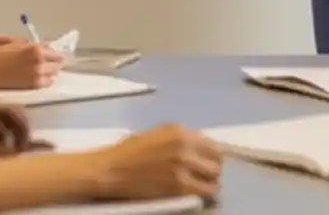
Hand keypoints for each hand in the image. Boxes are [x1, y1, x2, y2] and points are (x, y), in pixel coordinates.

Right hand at [0, 41, 64, 88]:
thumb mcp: (16, 44)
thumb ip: (32, 46)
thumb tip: (43, 48)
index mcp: (36, 50)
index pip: (54, 52)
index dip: (54, 53)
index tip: (53, 55)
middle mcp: (40, 63)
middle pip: (57, 64)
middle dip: (54, 62)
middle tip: (49, 62)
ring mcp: (37, 76)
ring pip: (54, 74)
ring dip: (51, 71)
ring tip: (44, 70)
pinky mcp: (33, 86)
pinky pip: (47, 83)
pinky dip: (46, 80)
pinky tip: (40, 78)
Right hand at [87, 124, 222, 202]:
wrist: (110, 170)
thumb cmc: (128, 153)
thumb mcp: (158, 136)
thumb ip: (180, 140)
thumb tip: (199, 152)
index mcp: (181, 132)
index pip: (214, 146)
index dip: (212, 159)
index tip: (206, 166)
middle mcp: (186, 147)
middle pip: (217, 163)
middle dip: (211, 173)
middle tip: (203, 180)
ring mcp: (184, 167)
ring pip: (214, 180)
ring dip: (208, 186)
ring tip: (199, 190)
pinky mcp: (179, 187)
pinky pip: (204, 193)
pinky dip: (203, 197)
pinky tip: (195, 197)